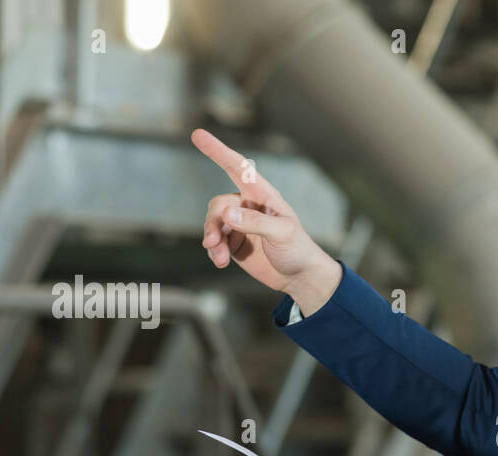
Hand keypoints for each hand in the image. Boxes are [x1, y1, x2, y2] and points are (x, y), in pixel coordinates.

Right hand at [191, 128, 342, 311]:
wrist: (300, 277)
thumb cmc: (298, 250)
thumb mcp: (282, 233)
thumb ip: (255, 223)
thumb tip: (227, 214)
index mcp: (263, 195)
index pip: (237, 167)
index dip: (217, 151)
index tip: (197, 134)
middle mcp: (248, 206)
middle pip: (218, 203)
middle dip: (213, 222)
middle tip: (213, 241)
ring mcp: (240, 225)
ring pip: (213, 223)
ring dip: (212, 239)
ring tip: (220, 257)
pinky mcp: (234, 243)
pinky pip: (215, 242)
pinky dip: (214, 252)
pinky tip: (221, 262)